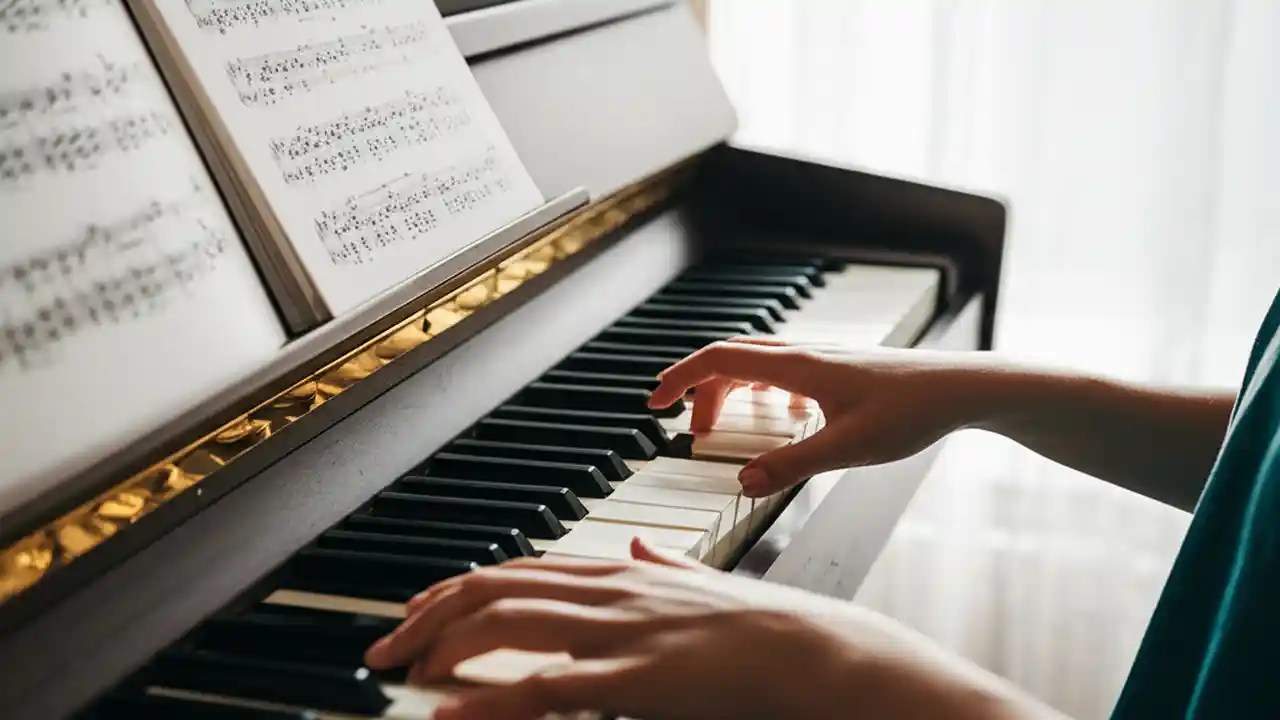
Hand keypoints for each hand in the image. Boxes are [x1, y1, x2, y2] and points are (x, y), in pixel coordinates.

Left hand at [364, 539, 1052, 719]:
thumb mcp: (700, 586)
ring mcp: (619, 629)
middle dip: (428, 616)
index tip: (417, 613)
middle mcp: (609, 590)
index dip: (458, 588)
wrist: (818, 650)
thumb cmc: (763, 627)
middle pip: (496, 587)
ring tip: (398, 670)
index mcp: (621, 572)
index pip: (518, 569)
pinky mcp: (635, 676)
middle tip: (383, 646)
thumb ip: (660, 566)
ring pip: (508, 621)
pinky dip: (490, 696)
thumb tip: (635, 545)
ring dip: (442, 645)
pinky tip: (450, 709)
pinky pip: (546, 684)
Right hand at [647, 339, 992, 496]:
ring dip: (728, 389)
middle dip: (698, 389)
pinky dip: (761, 388)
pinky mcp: (839, 368)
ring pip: (756, 361)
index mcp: (797, 366)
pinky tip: (778, 416)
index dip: (680, 379)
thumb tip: (743, 483)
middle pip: (731, 358)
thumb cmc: (911, 412)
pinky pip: (782, 369)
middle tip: (683, 425)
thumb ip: (792, 465)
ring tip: (720, 426)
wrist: (960, 387)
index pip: (718, 359)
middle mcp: (804, 354)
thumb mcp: (848, 447)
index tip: (654, 403)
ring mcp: (822, 358)